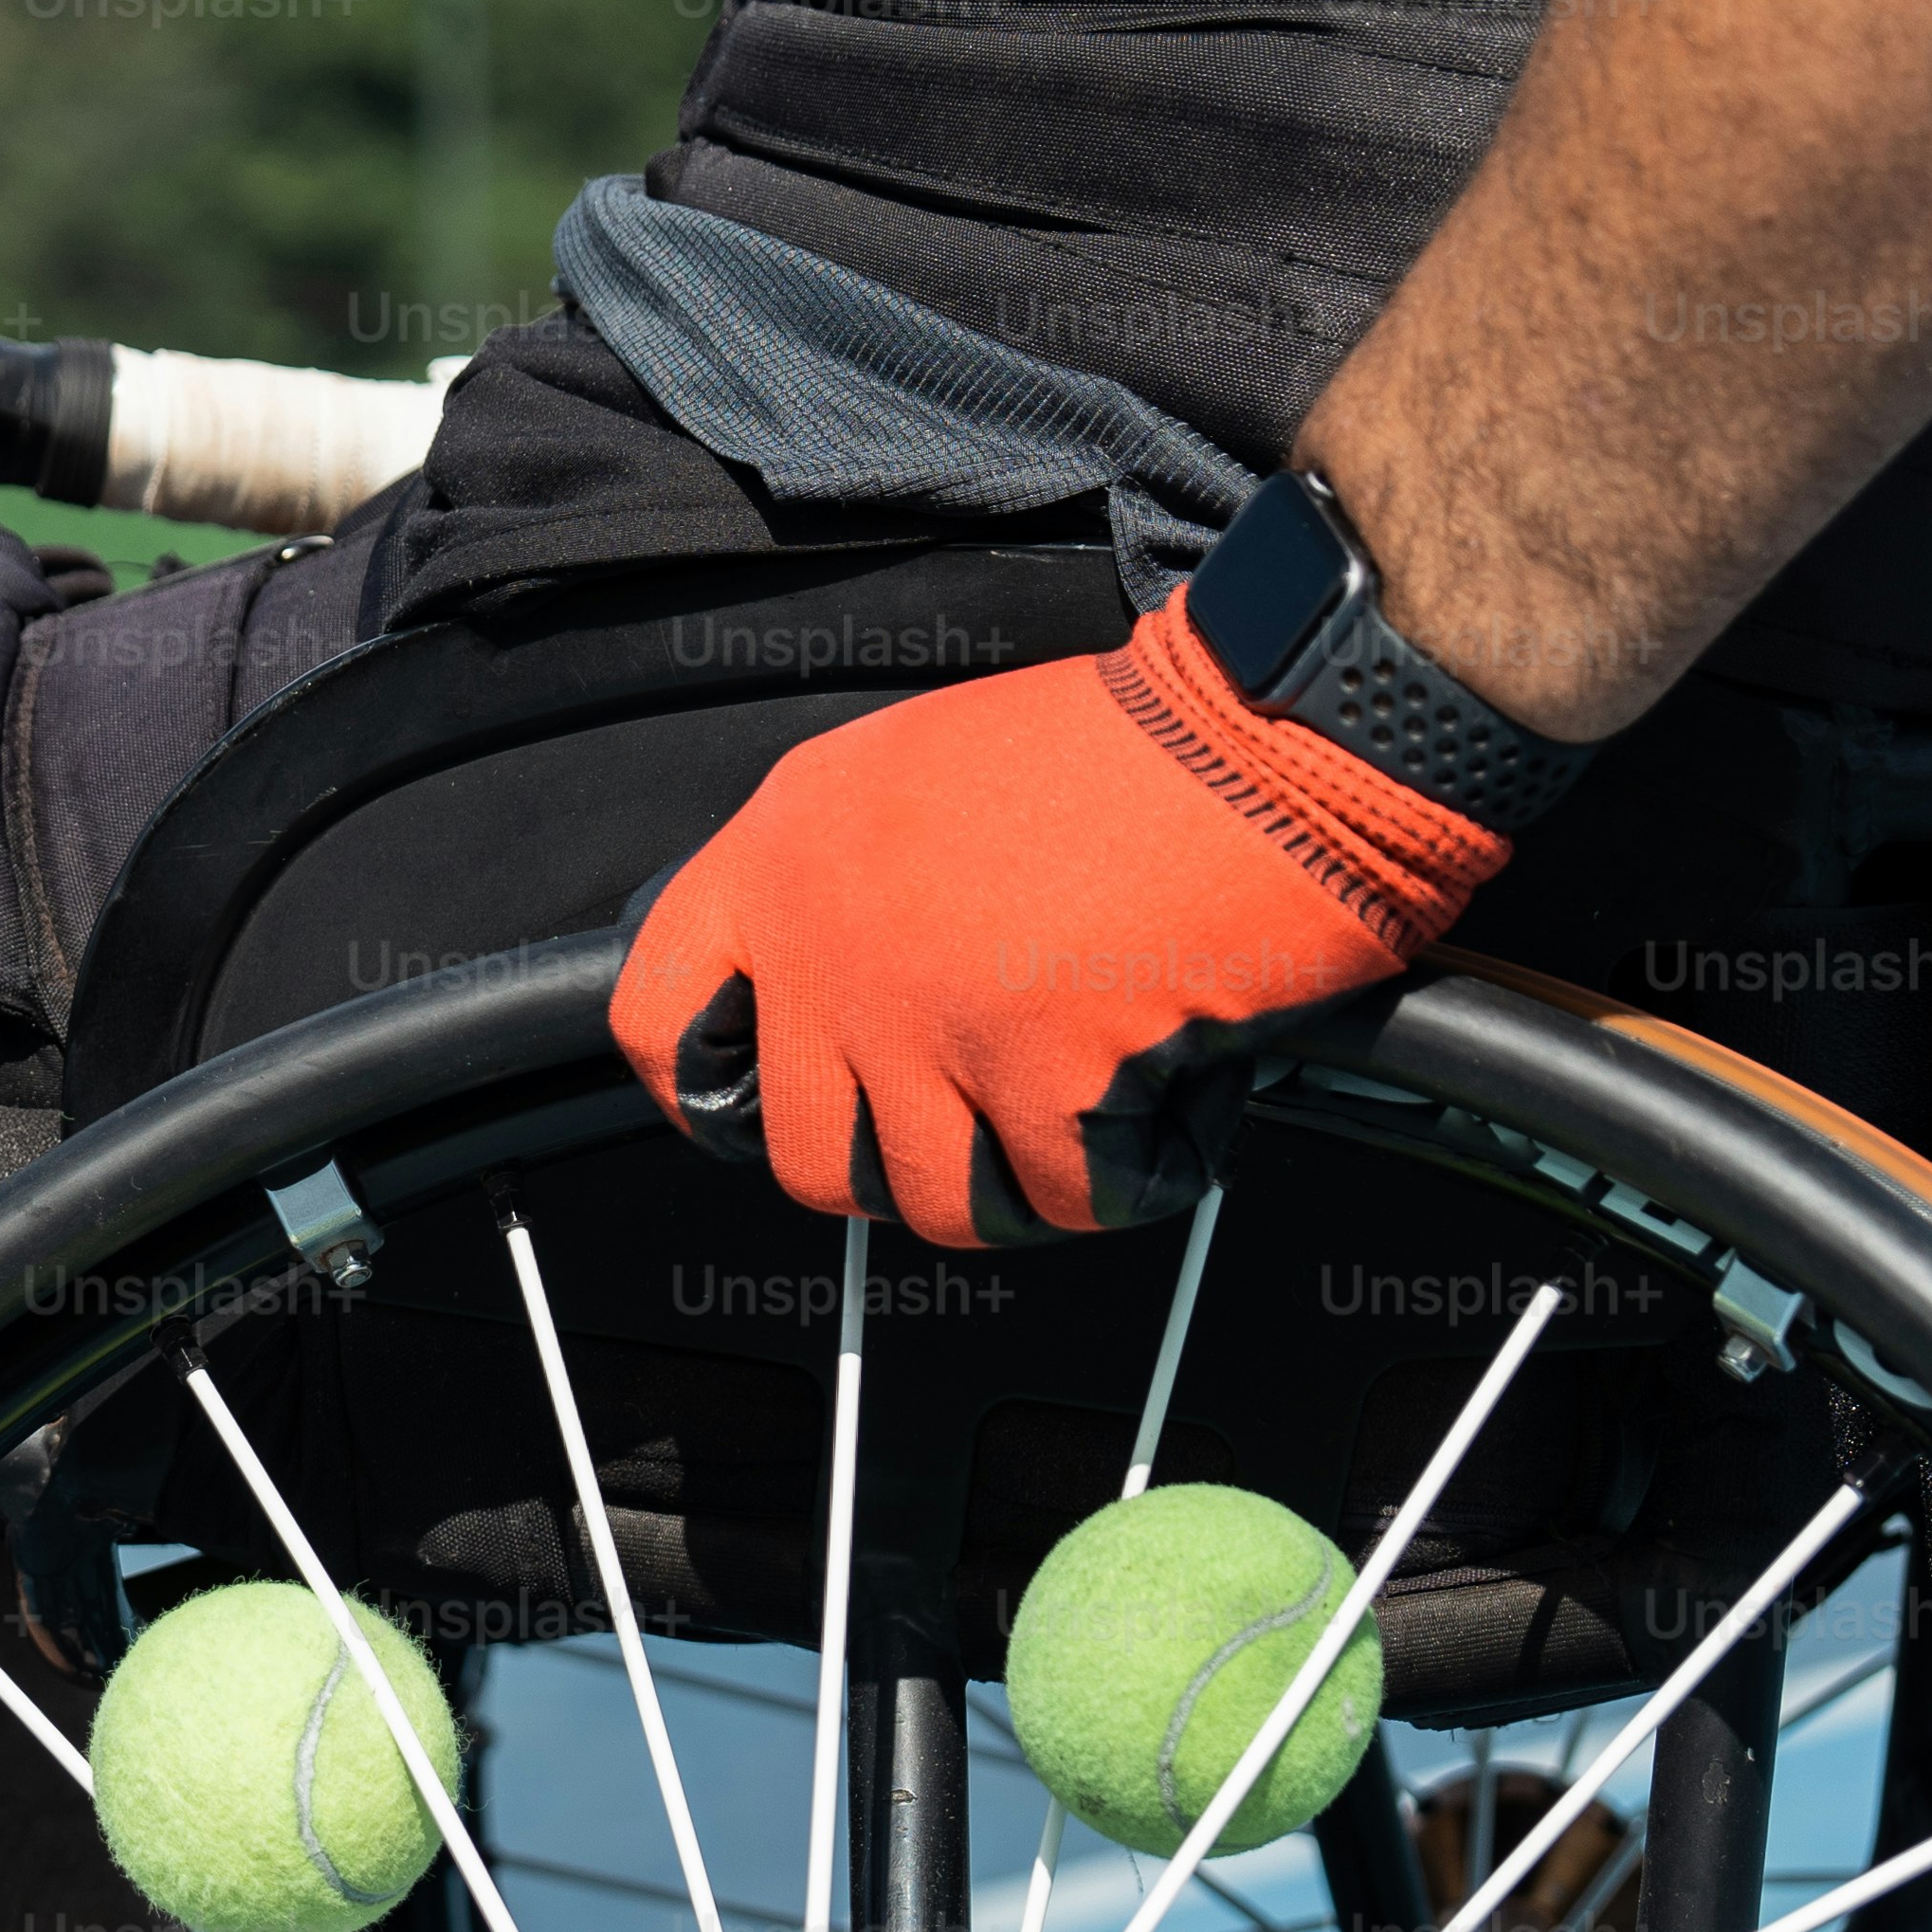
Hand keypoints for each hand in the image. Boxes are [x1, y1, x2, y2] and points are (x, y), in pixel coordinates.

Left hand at [606, 605, 1508, 1247]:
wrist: (1274, 728)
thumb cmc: (1140, 745)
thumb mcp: (928, 774)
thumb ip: (853, 891)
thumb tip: (831, 1013)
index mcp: (789, 848)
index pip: (657, 1016)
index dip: (714, 1090)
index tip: (766, 1109)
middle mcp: (829, 939)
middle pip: (809, 1157)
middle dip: (908, 1163)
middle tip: (996, 1120)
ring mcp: (921, 1014)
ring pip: (937, 1203)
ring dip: (1028, 1182)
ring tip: (1102, 1104)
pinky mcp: (1030, 1072)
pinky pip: (1066, 1198)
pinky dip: (1138, 1171)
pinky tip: (1178, 1095)